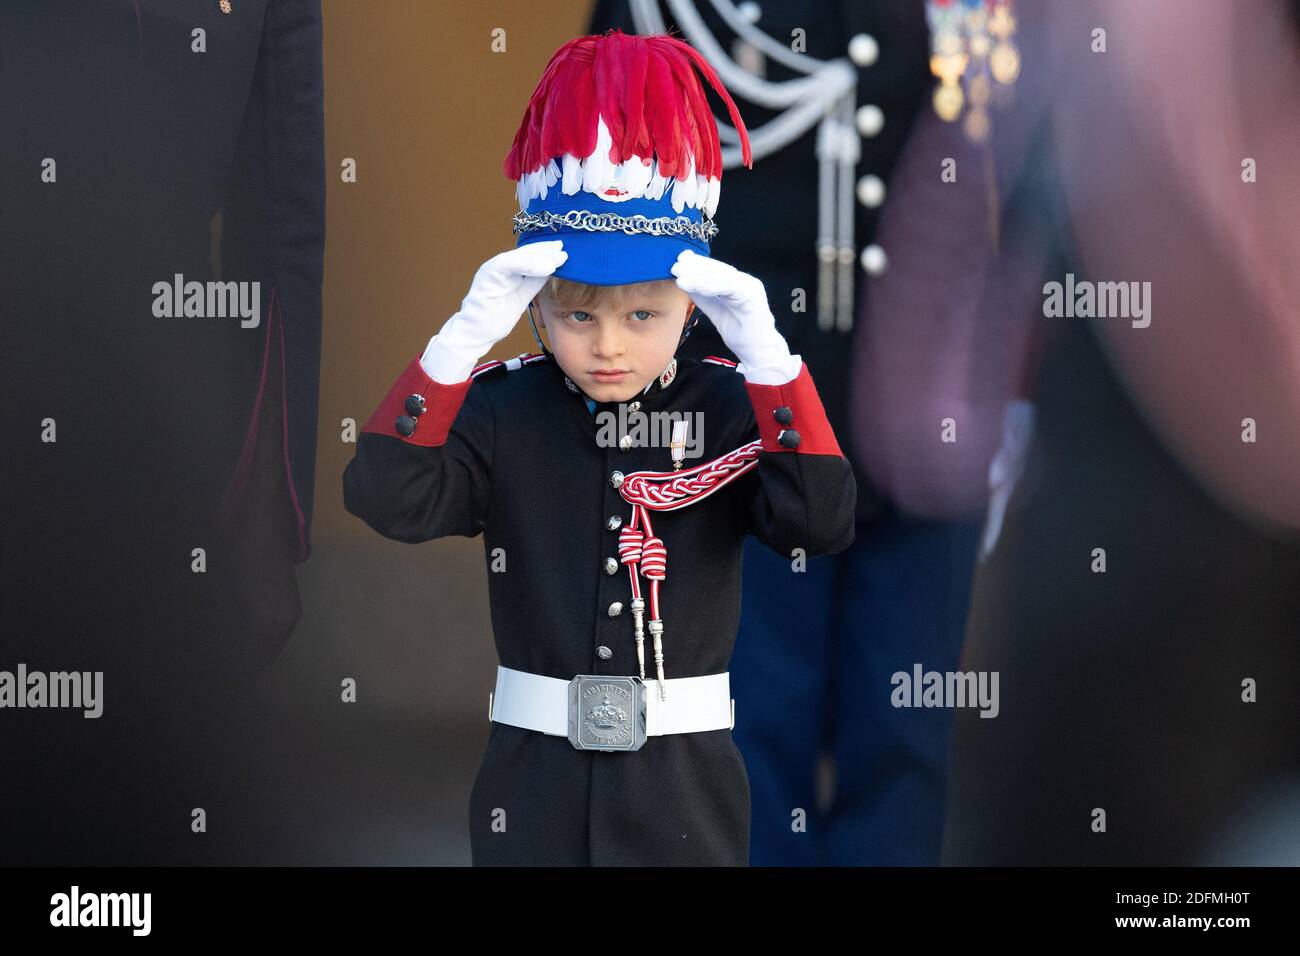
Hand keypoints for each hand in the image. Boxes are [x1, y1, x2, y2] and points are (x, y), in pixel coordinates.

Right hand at [421, 241, 566, 381]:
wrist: (476, 333)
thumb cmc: (496, 317)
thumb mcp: (523, 297)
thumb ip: (534, 283)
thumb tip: (552, 269)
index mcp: (506, 270)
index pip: (528, 256)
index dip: (545, 252)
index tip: (562, 251)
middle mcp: (498, 266)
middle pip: (524, 253)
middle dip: (545, 250)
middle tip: (563, 249)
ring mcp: (491, 270)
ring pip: (518, 256)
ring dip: (539, 256)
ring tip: (557, 258)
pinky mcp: (487, 277)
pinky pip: (507, 265)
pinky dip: (527, 265)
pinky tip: (545, 267)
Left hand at [670, 250, 800, 384]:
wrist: (759, 352)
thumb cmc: (740, 333)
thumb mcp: (716, 310)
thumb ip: (704, 295)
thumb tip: (684, 280)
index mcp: (738, 284)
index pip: (716, 270)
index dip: (697, 264)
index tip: (679, 261)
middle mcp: (746, 282)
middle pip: (719, 269)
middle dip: (696, 266)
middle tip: (676, 266)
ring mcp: (751, 288)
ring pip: (723, 276)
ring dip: (700, 275)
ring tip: (681, 277)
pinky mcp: (752, 298)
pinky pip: (729, 287)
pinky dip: (710, 285)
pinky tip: (693, 285)